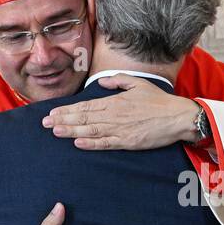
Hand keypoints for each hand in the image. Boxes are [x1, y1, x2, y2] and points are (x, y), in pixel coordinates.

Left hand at [42, 76, 200, 149]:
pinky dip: (91, 143)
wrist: (177, 117)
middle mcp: (114, 115)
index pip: (86, 106)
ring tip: (56, 132)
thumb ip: (117, 81)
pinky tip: (78, 143)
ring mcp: (120, 129)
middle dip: (63, 120)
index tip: (53, 112)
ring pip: (91, 130)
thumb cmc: (159, 101)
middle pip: (84, 118)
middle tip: (45, 123)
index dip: (67, 110)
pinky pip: (106, 143)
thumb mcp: (137, 84)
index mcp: (115, 101)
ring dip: (71, 131)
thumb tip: (101, 82)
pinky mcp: (128, 141)